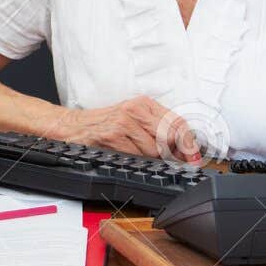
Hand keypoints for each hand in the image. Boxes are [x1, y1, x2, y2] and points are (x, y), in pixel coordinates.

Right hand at [54, 96, 202, 162]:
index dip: (189, 143)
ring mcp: (124, 122)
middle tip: (173, 161)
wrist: (71, 126)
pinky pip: (137, 155)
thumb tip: (183, 149)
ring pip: (155, 149)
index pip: (178, 122)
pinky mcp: (113, 135)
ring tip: (135, 152)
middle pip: (171, 136)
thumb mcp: (131, 119)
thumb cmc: (102, 125)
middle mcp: (135, 110)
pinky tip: (124, 153)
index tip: (194, 157)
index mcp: (143, 104)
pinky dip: (135, 159)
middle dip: (174, 153)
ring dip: (150, 158)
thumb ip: (156, 130)